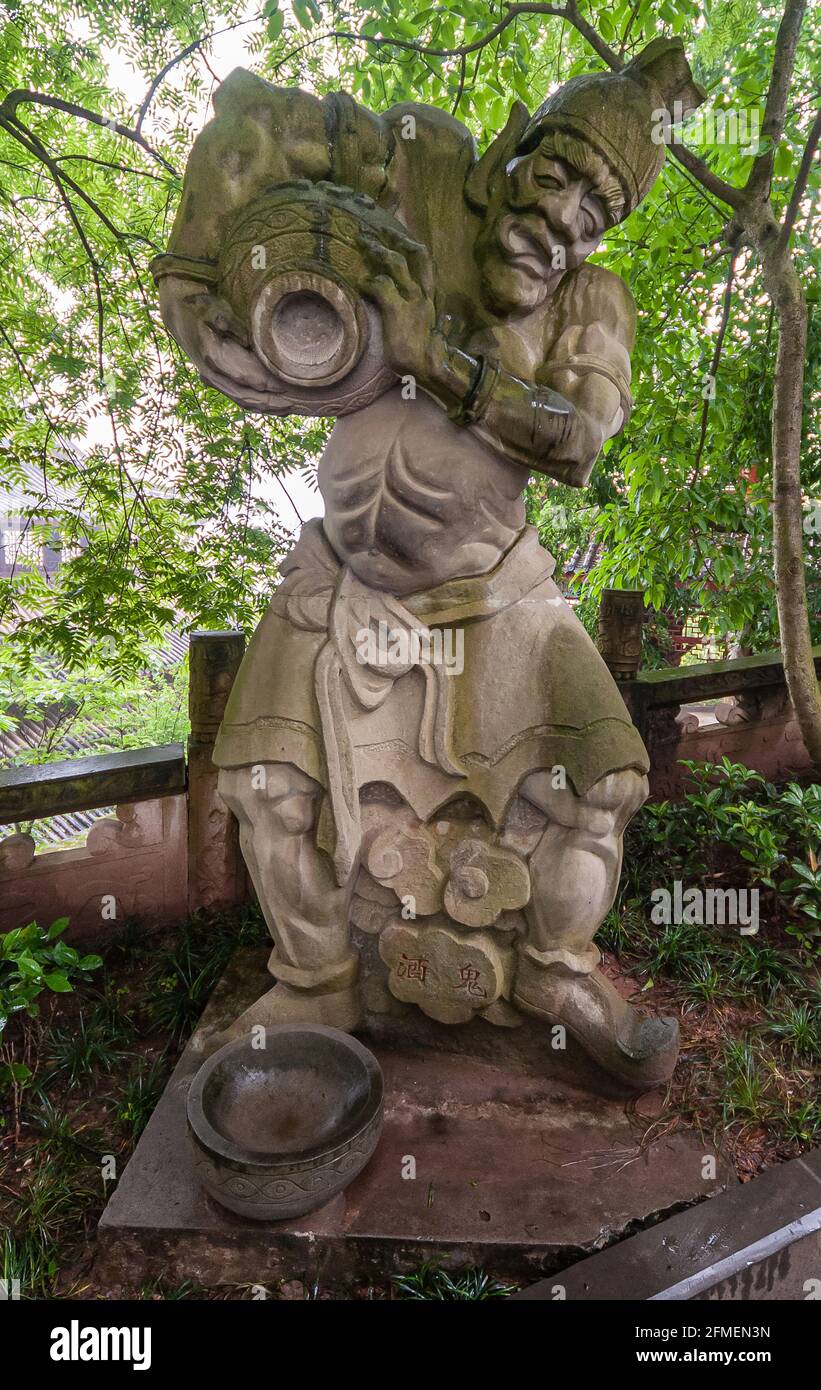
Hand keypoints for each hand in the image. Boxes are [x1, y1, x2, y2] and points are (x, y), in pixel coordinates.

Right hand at [158, 276, 287, 410]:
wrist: (180, 315)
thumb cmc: (201, 309)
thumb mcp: (213, 308)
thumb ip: (229, 323)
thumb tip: (244, 339)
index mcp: (212, 356)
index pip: (241, 375)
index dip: (263, 382)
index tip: (283, 386)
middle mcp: (211, 374)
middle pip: (243, 396)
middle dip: (268, 402)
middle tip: (292, 404)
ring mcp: (214, 381)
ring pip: (242, 401)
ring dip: (266, 408)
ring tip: (289, 409)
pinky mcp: (220, 382)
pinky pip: (240, 398)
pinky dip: (259, 404)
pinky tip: (277, 407)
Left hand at [359, 228, 440, 386]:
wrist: (428, 368)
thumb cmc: (423, 352)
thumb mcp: (422, 326)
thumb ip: (418, 311)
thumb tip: (411, 305)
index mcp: (431, 296)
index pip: (424, 262)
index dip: (409, 244)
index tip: (394, 235)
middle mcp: (424, 293)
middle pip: (417, 254)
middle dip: (397, 238)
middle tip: (377, 229)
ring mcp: (413, 301)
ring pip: (397, 264)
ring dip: (378, 250)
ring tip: (362, 243)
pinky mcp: (399, 311)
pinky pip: (382, 286)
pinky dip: (368, 281)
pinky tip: (358, 281)